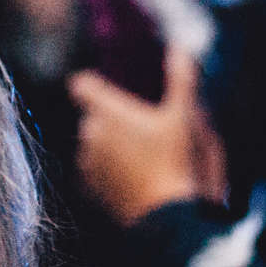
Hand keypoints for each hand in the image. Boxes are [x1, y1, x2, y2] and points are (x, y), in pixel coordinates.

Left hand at [69, 52, 224, 226]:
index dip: (91, 83)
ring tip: (139, 154)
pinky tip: (131, 175)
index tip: (104, 86)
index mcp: (108, 113)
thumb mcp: (184, 117)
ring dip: (107, 145)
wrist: (165, 216)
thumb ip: (181, 80)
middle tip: (138, 126)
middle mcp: (89, 135)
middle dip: (109, 118)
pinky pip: (93, 170)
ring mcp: (86, 164)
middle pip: (91, 117)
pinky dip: (106, 169)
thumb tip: (179, 50)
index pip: (81, 85)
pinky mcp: (89, 189)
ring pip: (91, 145)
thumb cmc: (175, 162)